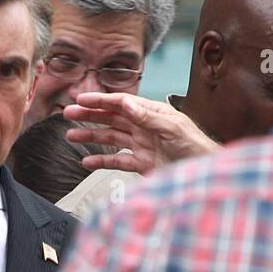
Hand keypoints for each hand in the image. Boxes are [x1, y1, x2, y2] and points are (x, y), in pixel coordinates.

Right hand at [64, 92, 220, 173]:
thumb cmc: (195, 146)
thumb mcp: (172, 127)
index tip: (82, 99)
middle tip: (69, 113)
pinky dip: (101, 160)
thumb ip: (148, 117)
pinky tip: (87, 161)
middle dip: (89, 115)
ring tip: (71, 136)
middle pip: (111, 118)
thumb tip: (126, 105)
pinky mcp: (141, 163)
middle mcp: (144, 126)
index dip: (100, 101)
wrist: (203, 171)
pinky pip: (117, 161)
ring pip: (110, 138)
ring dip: (90, 136)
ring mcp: (141, 144)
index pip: (121, 103)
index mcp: (151, 112)